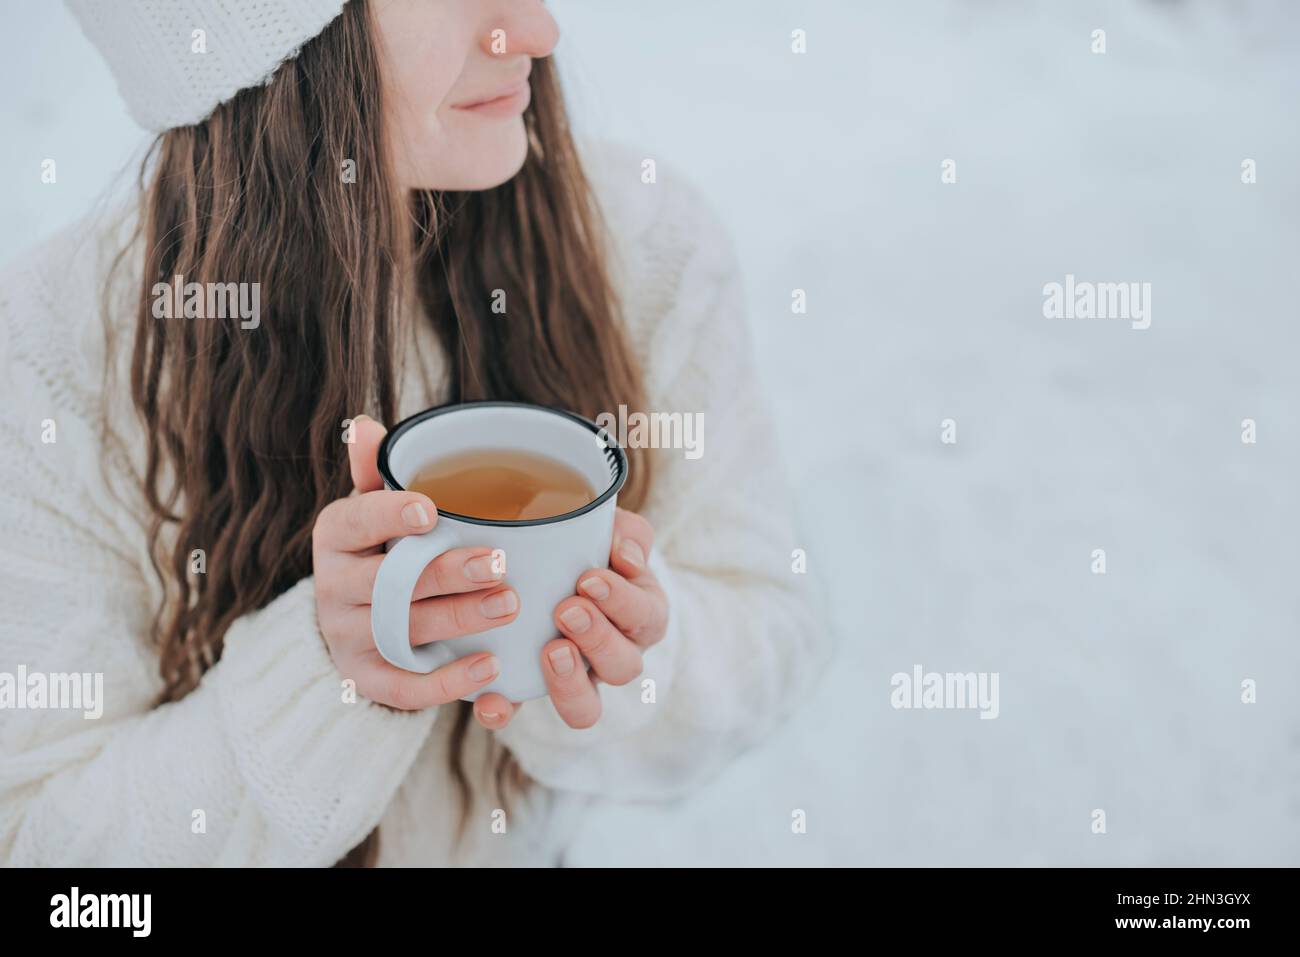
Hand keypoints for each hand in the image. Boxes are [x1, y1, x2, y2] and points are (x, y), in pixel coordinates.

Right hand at [311, 415, 520, 709]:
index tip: (430, 511)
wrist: (354, 617)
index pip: (355, 521)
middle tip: (500, 563)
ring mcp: (348, 637)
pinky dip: (447, 683)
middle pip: (387, 583)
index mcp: (336, 536)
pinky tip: (492, 667)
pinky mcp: (367, 679)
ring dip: (458, 620)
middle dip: (444, 573)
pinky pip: (404, 688)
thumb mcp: (375, 506)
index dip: (388, 516)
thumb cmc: (381, 547)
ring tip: (510, 605)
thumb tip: (363, 426)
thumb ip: (376, 472)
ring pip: (401, 632)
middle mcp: (334, 588)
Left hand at [472, 508, 668, 729]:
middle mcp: (615, 655)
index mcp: (641, 616)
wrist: (545, 561)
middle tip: (566, 611)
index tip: (589, 579)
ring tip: (549, 652)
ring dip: (569, 683)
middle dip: (597, 640)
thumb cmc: (591, 547)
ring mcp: (577, 678)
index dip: (622, 603)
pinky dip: (506, 711)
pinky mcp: (530, 689)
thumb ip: (628, 534)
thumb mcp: (614, 531)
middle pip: (623, 667)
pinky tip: (492, 702)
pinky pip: (521, 710)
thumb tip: (627, 557)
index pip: (646, 618)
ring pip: (585, 706)